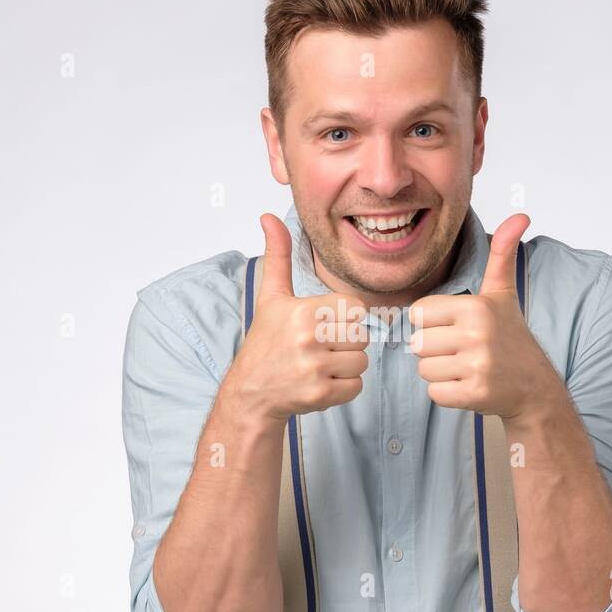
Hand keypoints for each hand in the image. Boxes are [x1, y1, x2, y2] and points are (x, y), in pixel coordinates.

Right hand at [223, 213, 370, 422]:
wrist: (250, 391)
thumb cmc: (265, 342)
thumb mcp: (271, 297)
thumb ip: (278, 256)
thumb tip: (269, 217)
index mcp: (304, 310)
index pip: (355, 308)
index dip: (344, 318)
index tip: (324, 325)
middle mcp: (310, 338)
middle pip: (361, 336)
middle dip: (346, 344)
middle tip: (320, 348)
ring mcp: (315, 368)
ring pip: (361, 362)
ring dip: (346, 367)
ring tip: (319, 365)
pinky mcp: (320, 395)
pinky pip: (356, 387)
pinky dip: (343, 388)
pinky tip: (320, 382)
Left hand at [408, 213, 557, 418]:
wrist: (535, 386)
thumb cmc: (510, 337)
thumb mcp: (502, 292)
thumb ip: (502, 254)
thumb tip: (520, 214)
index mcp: (475, 306)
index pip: (418, 313)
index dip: (432, 323)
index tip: (457, 327)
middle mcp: (476, 334)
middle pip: (417, 344)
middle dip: (435, 351)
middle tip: (463, 351)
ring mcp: (477, 365)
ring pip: (424, 370)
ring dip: (441, 373)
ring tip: (467, 367)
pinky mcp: (475, 394)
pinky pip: (435, 394)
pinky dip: (448, 394)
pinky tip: (470, 385)